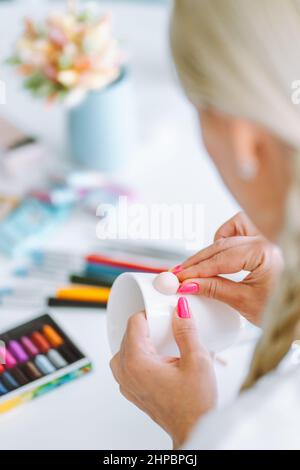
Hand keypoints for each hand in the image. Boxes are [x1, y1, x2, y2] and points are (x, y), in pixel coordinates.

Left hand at [110, 298, 216, 448]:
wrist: (193, 430)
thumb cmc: (194, 405)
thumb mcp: (197, 360)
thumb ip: (187, 331)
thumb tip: (180, 310)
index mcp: (136, 362)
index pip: (134, 323)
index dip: (149, 313)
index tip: (163, 312)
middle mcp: (126, 373)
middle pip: (128, 335)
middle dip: (146, 326)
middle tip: (166, 325)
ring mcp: (126, 384)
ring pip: (125, 349)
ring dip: (141, 341)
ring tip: (162, 341)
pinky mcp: (132, 391)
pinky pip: (128, 364)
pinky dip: (140, 356)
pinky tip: (159, 356)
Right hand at [174, 212, 282, 325]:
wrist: (296, 311)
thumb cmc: (281, 308)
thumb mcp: (245, 302)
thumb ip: (215, 289)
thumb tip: (189, 284)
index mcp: (265, 253)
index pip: (220, 259)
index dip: (196, 270)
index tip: (178, 279)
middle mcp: (267, 239)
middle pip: (220, 244)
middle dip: (197, 261)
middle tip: (180, 275)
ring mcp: (267, 236)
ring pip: (231, 229)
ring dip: (214, 245)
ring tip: (200, 266)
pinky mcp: (264, 239)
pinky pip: (241, 227)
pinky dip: (227, 236)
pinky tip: (221, 254)